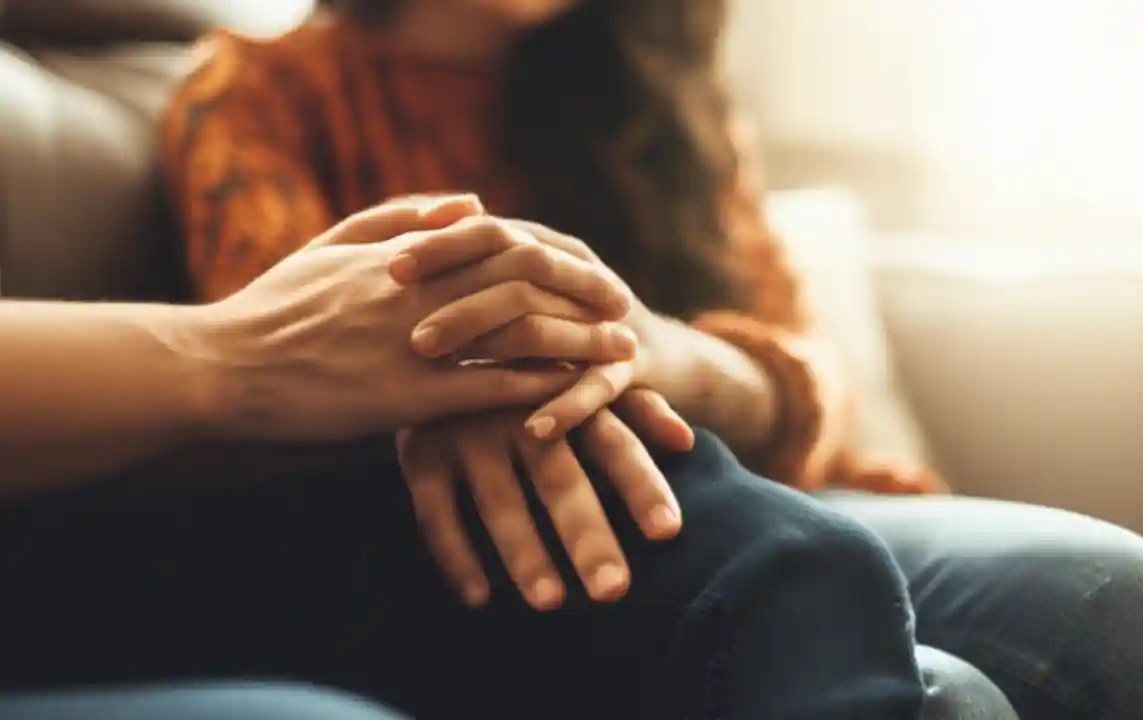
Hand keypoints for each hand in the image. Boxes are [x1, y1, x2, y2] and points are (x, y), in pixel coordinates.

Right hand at [190, 198, 631, 441]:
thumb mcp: (330, 247)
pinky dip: (535, 391)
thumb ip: (402, 218)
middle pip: (525, 282)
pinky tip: (574, 400)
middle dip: (584, 295)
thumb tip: (472, 202)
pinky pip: (485, 391)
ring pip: (516, 333)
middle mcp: (417, 293)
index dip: (557, 258)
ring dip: (576, 343)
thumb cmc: (271, 310)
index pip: (502, 244)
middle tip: (626, 311)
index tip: (595, 273)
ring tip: (621, 358)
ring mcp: (412, 345)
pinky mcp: (403, 398)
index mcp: (404, 257)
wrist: (221, 371)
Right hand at [398, 388, 690, 610]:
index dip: (640, 485)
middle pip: (559, 480)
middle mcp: (517, 411)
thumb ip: (637, 406)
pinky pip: (433, 509)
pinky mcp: (418, 448)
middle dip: (587, 536)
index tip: (670, 532)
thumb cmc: (528, 361)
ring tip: (550, 604)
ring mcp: (465, 430)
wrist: (435, 328)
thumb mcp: (580, 371)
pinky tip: (478, 599)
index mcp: (566, 393)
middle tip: (613, 591)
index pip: (614, 444)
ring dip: (523, 552)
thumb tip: (688, 442)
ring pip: (497, 500)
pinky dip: (454, 554)